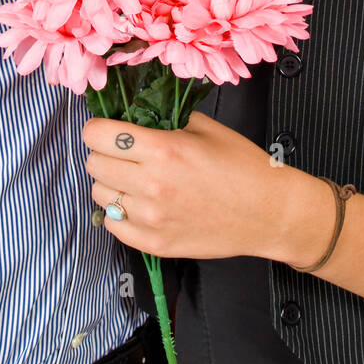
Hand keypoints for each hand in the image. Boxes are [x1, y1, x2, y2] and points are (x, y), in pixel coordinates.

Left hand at [82, 110, 290, 259]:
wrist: (269, 212)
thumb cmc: (242, 166)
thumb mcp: (205, 128)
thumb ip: (166, 121)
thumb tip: (136, 118)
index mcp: (162, 149)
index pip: (98, 135)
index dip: (98, 128)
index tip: (107, 129)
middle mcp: (150, 184)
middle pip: (94, 164)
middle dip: (104, 154)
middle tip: (123, 154)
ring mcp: (151, 218)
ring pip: (99, 195)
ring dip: (111, 184)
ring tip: (132, 180)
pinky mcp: (155, 244)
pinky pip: (114, 226)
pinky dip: (120, 213)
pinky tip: (138, 204)